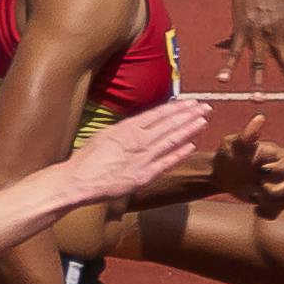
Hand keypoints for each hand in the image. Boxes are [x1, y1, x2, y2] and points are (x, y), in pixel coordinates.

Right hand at [54, 98, 214, 210]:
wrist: (78, 181)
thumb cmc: (87, 158)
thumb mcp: (106, 134)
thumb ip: (126, 129)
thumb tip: (140, 124)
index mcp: (128, 128)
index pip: (158, 114)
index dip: (177, 107)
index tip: (190, 101)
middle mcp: (139, 141)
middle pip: (169, 124)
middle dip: (189, 115)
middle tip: (205, 107)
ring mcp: (143, 158)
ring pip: (171, 140)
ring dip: (189, 129)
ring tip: (203, 121)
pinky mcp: (144, 175)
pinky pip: (166, 162)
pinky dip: (180, 153)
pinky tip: (192, 144)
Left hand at [210, 115, 283, 212]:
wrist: (220, 174)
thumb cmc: (228, 155)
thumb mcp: (234, 145)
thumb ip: (247, 134)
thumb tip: (259, 117)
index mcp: (277, 154)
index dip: (278, 170)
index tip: (260, 170)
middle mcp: (282, 170)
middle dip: (277, 189)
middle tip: (258, 188)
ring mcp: (279, 185)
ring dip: (273, 202)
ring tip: (255, 198)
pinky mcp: (274, 199)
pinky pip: (281, 209)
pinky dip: (269, 212)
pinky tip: (255, 209)